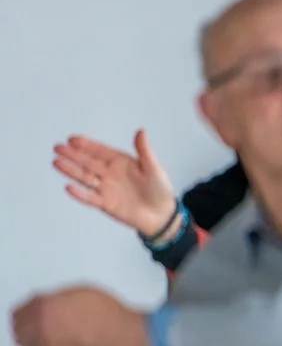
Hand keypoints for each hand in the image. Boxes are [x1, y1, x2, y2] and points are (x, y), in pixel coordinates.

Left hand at [11, 287, 154, 345]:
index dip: (27, 304)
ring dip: (24, 335)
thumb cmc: (109, 316)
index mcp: (45, 309)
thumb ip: (57, 297)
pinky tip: (37, 344)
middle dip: (21, 319)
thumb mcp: (80, 291)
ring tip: (29, 330)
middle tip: (24, 315)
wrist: (123, 336)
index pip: (23, 307)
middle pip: (18, 326)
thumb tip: (49, 302)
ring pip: (23, 343)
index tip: (30, 302)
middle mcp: (42, 330)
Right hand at [53, 129, 177, 237]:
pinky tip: (68, 187)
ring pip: (85, 178)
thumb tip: (141, 131)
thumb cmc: (159, 189)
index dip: (87, 145)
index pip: (100, 151)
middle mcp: (109, 173)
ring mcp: (106, 188)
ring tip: (56, 162)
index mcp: (120, 162)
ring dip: (71, 170)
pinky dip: (80, 194)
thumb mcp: (153, 168)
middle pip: (88, 162)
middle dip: (73, 155)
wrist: (162, 214)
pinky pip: (90, 198)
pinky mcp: (106, 204)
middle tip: (57, 147)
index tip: (72, 139)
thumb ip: (145, 151)